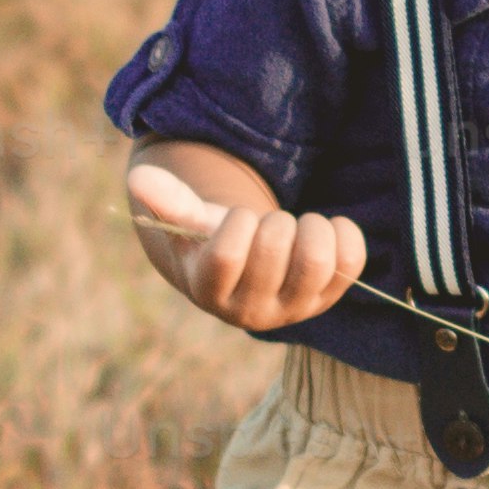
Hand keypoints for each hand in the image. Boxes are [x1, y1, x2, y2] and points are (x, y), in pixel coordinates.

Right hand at [125, 161, 368, 331]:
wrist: (248, 269)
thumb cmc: (212, 238)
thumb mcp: (189, 221)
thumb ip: (167, 201)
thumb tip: (139, 177)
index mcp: (209, 290)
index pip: (226, 256)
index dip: (238, 222)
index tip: (241, 216)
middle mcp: (251, 311)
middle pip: (273, 251)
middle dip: (273, 220)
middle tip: (270, 220)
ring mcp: (293, 308)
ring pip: (316, 262)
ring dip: (311, 227)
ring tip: (299, 223)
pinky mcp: (327, 299)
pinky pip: (350, 264)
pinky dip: (344, 235)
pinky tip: (326, 228)